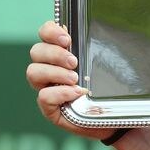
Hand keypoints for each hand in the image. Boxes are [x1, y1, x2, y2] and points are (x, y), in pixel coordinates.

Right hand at [26, 21, 109, 139]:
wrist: (116, 118)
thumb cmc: (109, 88)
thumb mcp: (105, 65)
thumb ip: (95, 49)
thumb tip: (95, 33)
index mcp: (60, 53)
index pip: (45, 33)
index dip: (50, 31)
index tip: (67, 38)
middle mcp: (49, 69)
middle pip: (36, 51)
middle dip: (55, 54)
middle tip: (75, 62)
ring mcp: (47, 88)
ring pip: (33, 72)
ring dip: (55, 72)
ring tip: (75, 79)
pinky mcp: (49, 109)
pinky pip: (43, 96)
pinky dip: (60, 92)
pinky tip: (77, 93)